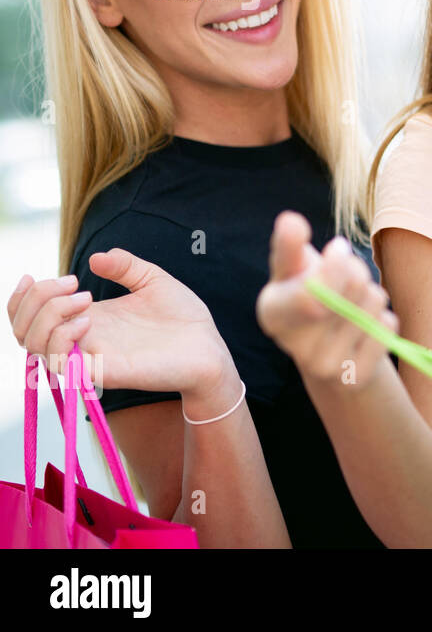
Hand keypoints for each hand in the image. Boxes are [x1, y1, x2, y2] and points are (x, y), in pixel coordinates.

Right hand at [7, 249, 233, 395]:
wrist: (210, 348)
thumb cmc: (184, 318)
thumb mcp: (153, 280)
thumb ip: (125, 265)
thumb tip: (95, 258)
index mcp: (87, 318)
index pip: (30, 316)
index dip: (21, 297)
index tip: (35, 274)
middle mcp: (81, 339)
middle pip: (23, 330)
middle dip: (35, 300)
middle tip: (73, 284)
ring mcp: (89, 357)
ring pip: (35, 346)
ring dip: (48, 316)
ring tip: (84, 299)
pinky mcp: (103, 373)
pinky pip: (62, 364)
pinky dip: (62, 339)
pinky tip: (88, 320)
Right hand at [256, 211, 397, 387]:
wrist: (329, 352)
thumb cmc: (307, 296)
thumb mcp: (293, 270)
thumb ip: (289, 245)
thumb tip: (290, 221)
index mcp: (273, 313)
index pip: (312, 291)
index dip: (335, 264)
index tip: (339, 246)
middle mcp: (294, 346)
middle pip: (353, 286)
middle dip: (357, 270)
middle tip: (349, 275)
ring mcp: (325, 367)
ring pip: (373, 302)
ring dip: (371, 293)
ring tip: (354, 303)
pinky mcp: (355, 379)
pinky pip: (387, 326)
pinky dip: (384, 318)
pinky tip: (365, 327)